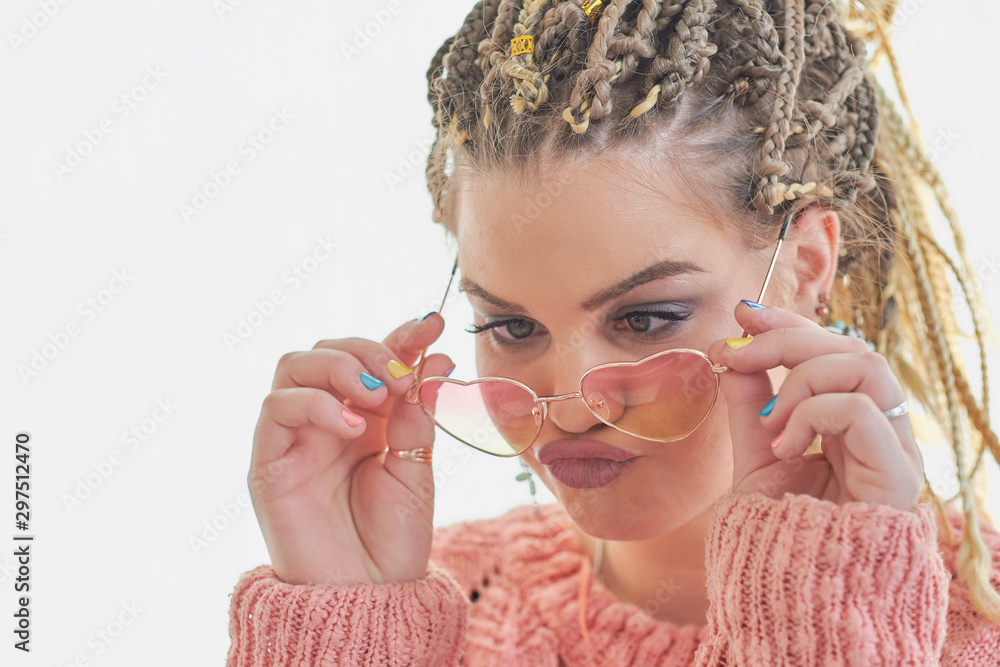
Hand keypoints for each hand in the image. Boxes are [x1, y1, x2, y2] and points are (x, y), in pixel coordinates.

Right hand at [247, 314, 453, 585]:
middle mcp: (329, 418)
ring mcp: (296, 435)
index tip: (434, 323)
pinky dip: (316, 404)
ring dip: (341, 367)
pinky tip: (353, 428)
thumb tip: (435, 360)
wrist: (366, 594)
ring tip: (377, 397)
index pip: (376, 359)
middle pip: (329, 349)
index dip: (402, 335)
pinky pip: (277, 406)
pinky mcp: (268, 458)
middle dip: (370, 349)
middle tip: (401, 376)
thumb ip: (418, 414)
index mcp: (369, 417)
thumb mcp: (416, 467)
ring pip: (295, 364)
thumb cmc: (392, 538)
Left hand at [706, 301, 923, 511]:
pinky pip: (859, 408)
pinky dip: (812, 414)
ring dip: (801, 379)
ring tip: (771, 422)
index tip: (744, 312)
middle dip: (787, 337)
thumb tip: (733, 356)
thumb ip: (750, 407)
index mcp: (849, 422)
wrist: (794, 592)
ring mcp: (894, 448)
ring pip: (865, 365)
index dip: (790, 324)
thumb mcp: (756, 457)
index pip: (831, 352)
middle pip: (851, 348)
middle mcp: (879, 429)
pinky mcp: (898, 471)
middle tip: (738, 351)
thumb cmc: (781, 531)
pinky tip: (786, 446)